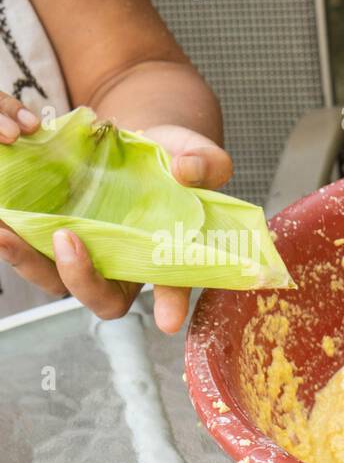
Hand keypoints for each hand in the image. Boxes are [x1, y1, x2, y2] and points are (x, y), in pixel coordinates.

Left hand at [0, 112, 233, 333]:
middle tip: (65, 241)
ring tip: (5, 233)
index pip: (174, 285)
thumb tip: (186, 170)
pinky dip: (11, 238)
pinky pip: (29, 248)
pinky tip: (1, 218)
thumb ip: (204, 164)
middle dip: (81, 278)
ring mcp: (87, 254)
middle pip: (102, 296)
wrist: (135, 143)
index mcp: (167, 256)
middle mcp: (125, 267)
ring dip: (29, 262)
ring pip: (57, 279)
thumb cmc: (174, 159)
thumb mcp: (198, 155)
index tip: (169, 319)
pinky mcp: (54, 236)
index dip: (172, 304)